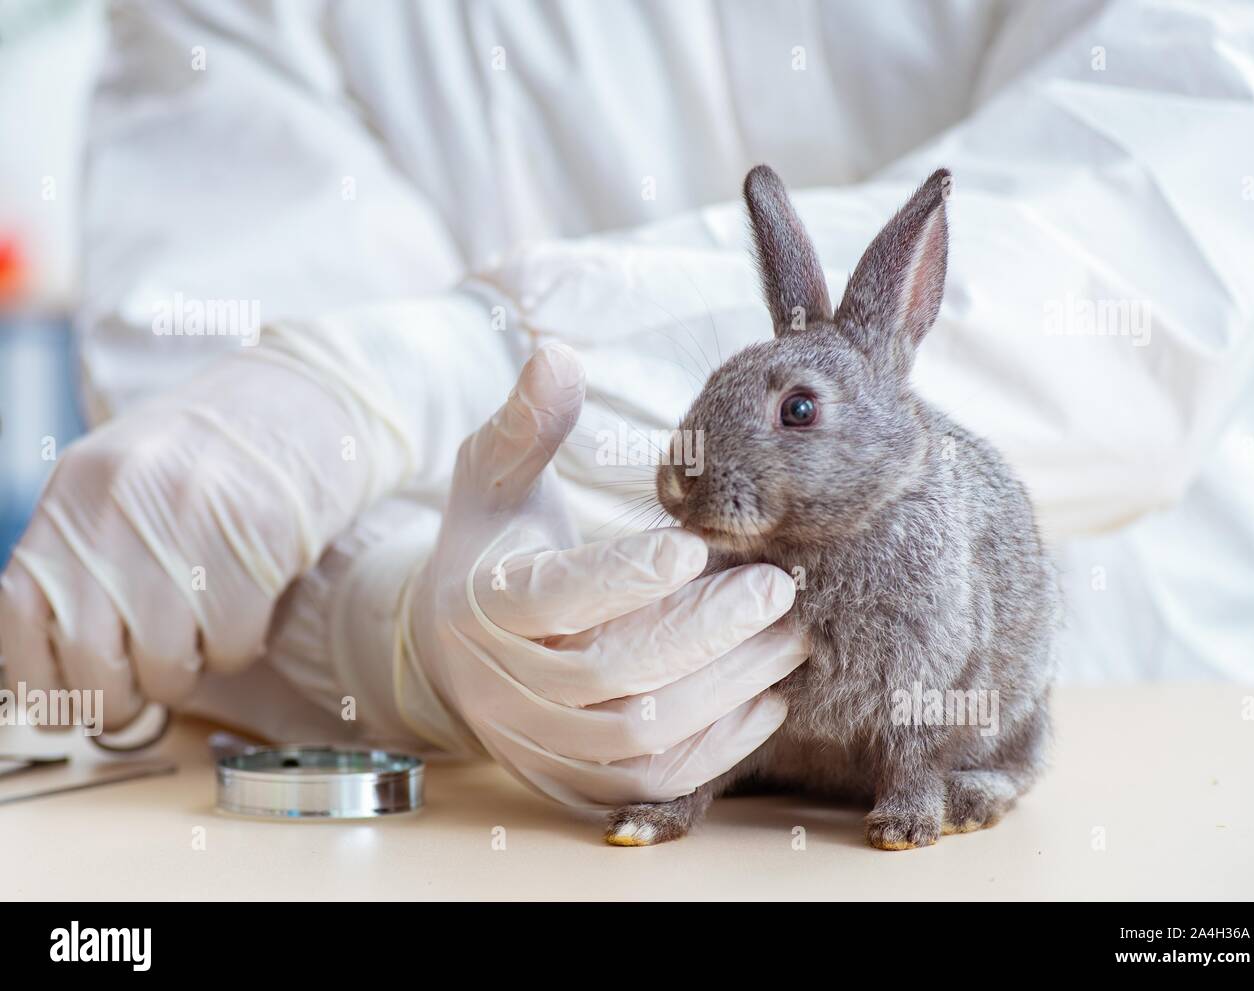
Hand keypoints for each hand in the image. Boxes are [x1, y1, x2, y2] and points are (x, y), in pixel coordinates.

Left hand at [0, 352, 403, 729]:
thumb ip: (79, 561)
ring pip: (165, 665)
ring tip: (199, 640)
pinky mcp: (259, 541)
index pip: (21, 618)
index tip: (67, 707)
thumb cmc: (205, 460)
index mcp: (74, 495)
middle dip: (118, 701)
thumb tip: (50, 669)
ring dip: (183, 675)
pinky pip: (231, 645)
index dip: (40, 683)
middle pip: (92, 659)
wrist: (298, 402)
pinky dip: (236, 649)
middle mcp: (122, 507)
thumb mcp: (118, 490)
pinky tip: (242, 614)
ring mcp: (192, 523)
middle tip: (141, 694)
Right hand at [406, 343, 806, 806]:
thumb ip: (527, 423)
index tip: (694, 542)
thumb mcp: (495, 478)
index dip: (623, 575)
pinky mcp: (579, 781)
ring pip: (641, 734)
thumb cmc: (495, 547)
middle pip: (610, 675)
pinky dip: (718, 745)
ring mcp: (541, 742)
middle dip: (705, 631)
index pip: (552, 598)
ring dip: (727, 687)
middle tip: (778, 587)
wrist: (460, 651)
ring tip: (790, 638)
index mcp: (481, 604)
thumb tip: (556, 353)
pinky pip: (655, 779)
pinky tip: (769, 697)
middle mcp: (503, 684)